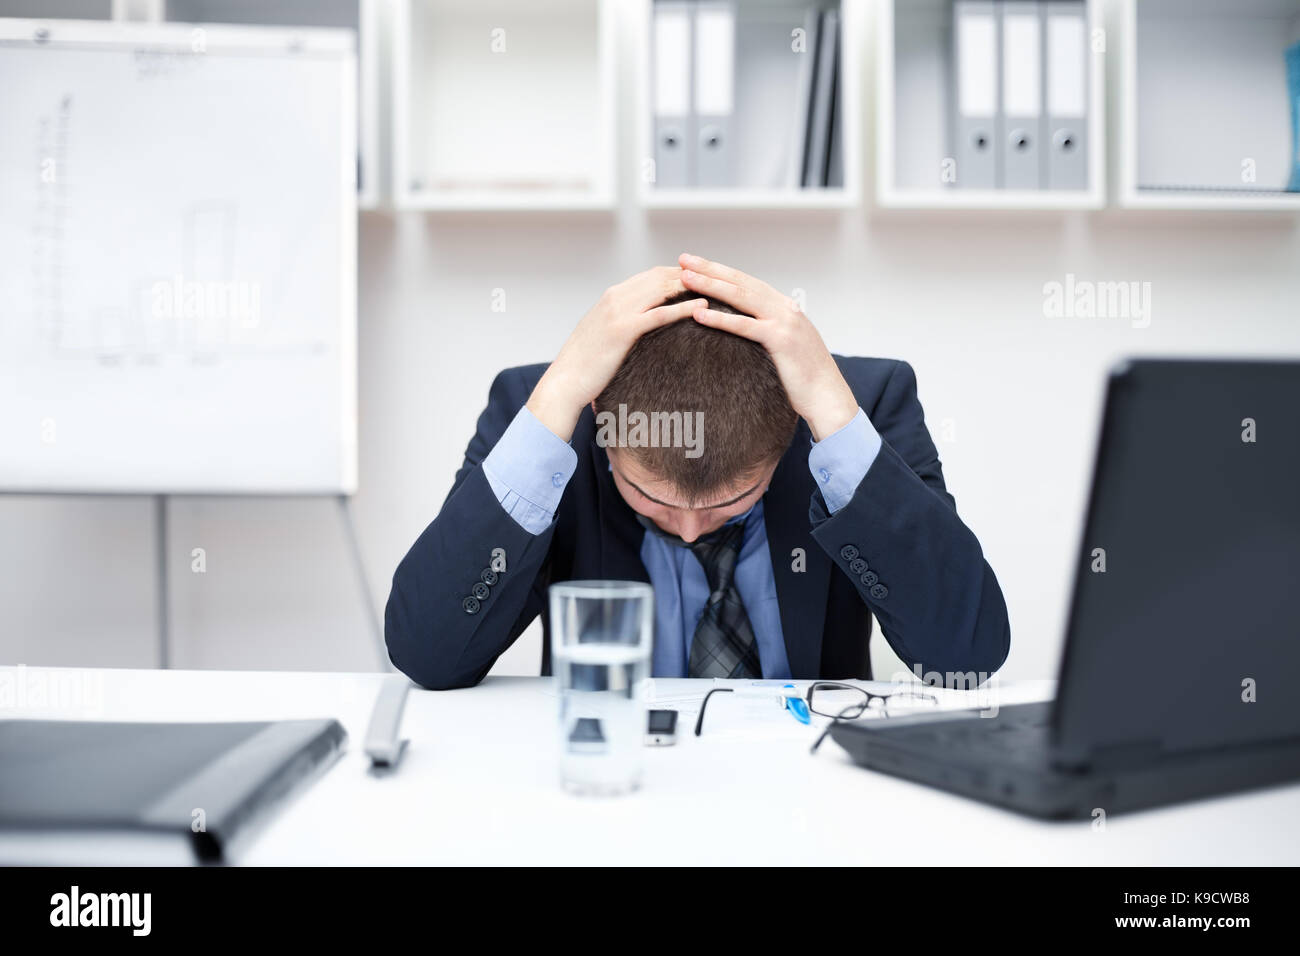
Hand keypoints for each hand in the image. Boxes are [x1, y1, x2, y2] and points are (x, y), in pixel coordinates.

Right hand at [527, 267, 705, 440]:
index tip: (700, 278)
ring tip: (716, 288)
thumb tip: (640, 326)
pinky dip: (683, 308)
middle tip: (716, 279)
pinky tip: (702, 308)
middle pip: (660, 277)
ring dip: (691, 286)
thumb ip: (621, 323)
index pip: (651, 276)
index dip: (677, 274)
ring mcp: (619, 311)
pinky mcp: (623, 329)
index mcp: (612, 296)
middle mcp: (616, 297)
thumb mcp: (603, 334)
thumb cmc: (585, 364)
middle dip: (690, 275)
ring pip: (662, 289)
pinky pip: (660, 314)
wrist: (565, 381)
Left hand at [678, 253, 857, 440]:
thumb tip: (746, 332)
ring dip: (710, 285)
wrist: (828, 397)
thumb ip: (768, 333)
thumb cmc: (804, 379)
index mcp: (784, 307)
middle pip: (741, 282)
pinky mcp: (781, 340)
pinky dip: (720, 318)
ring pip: (740, 297)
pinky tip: (698, 314)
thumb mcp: (785, 348)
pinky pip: (745, 326)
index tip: (696, 264)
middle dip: (710, 269)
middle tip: (684, 259)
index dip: (720, 272)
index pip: (747, 283)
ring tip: (685, 277)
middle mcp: (784, 308)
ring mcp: (784, 321)